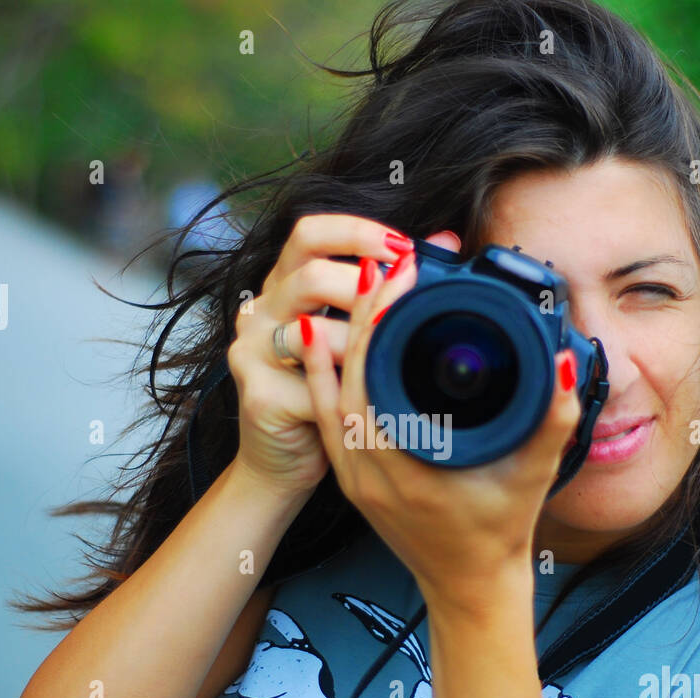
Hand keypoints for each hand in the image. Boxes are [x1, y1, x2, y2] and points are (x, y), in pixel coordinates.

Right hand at [226, 214, 414, 494]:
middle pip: (310, 274)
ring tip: (390, 356)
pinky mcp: (259, 395)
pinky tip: (372, 394)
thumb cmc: (324, 393)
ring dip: (359, 342)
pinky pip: (312, 384)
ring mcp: (253, 352)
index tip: (404, 249)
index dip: (357, 233)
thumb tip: (446, 242)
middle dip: (366, 288)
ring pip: (311, 329)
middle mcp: (260, 311)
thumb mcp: (355, 333)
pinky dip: (347, 388)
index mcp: (283, 285)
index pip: (310, 233)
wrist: (282, 461)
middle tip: (403, 306)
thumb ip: (387, 288)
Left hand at [299, 230, 582, 608]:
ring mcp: (352, 475)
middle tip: (382, 265)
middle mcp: (366, 472)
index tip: (399, 272)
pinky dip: (327, 373)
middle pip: (341, 376)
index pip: (372, 377)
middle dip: (361, 314)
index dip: (381, 318)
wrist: (469, 583)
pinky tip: (331, 338)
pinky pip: (328, 415)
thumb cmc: (499, 533)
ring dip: (339, 338)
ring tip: (358, 289)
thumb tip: (565, 366)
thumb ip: (554, 419)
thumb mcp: (534, 474)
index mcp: (403, 469)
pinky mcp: (351, 475)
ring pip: (326, 394)